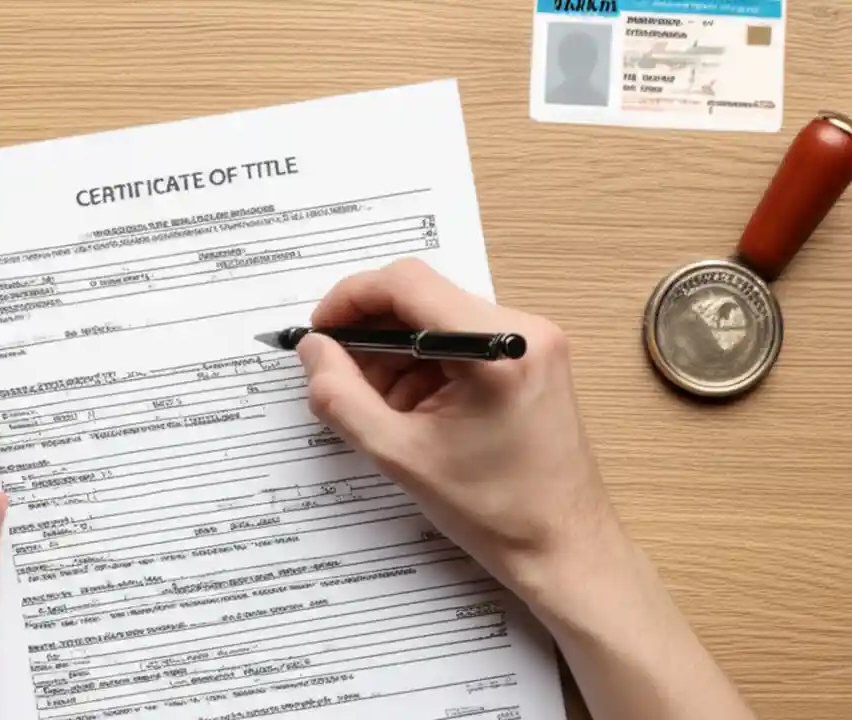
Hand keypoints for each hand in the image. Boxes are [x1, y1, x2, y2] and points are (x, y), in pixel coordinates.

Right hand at [296, 258, 620, 599]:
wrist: (563, 547)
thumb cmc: (493, 511)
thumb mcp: (398, 454)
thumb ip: (341, 396)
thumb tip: (312, 349)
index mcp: (497, 346)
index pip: (406, 283)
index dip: (350, 299)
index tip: (319, 334)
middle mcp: (522, 328)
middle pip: (421, 297)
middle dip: (371, 335)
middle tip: (340, 379)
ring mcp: (532, 341)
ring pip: (436, 319)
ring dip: (396, 354)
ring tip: (381, 409)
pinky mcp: (532, 358)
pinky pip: (460, 340)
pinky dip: (424, 366)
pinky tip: (413, 411)